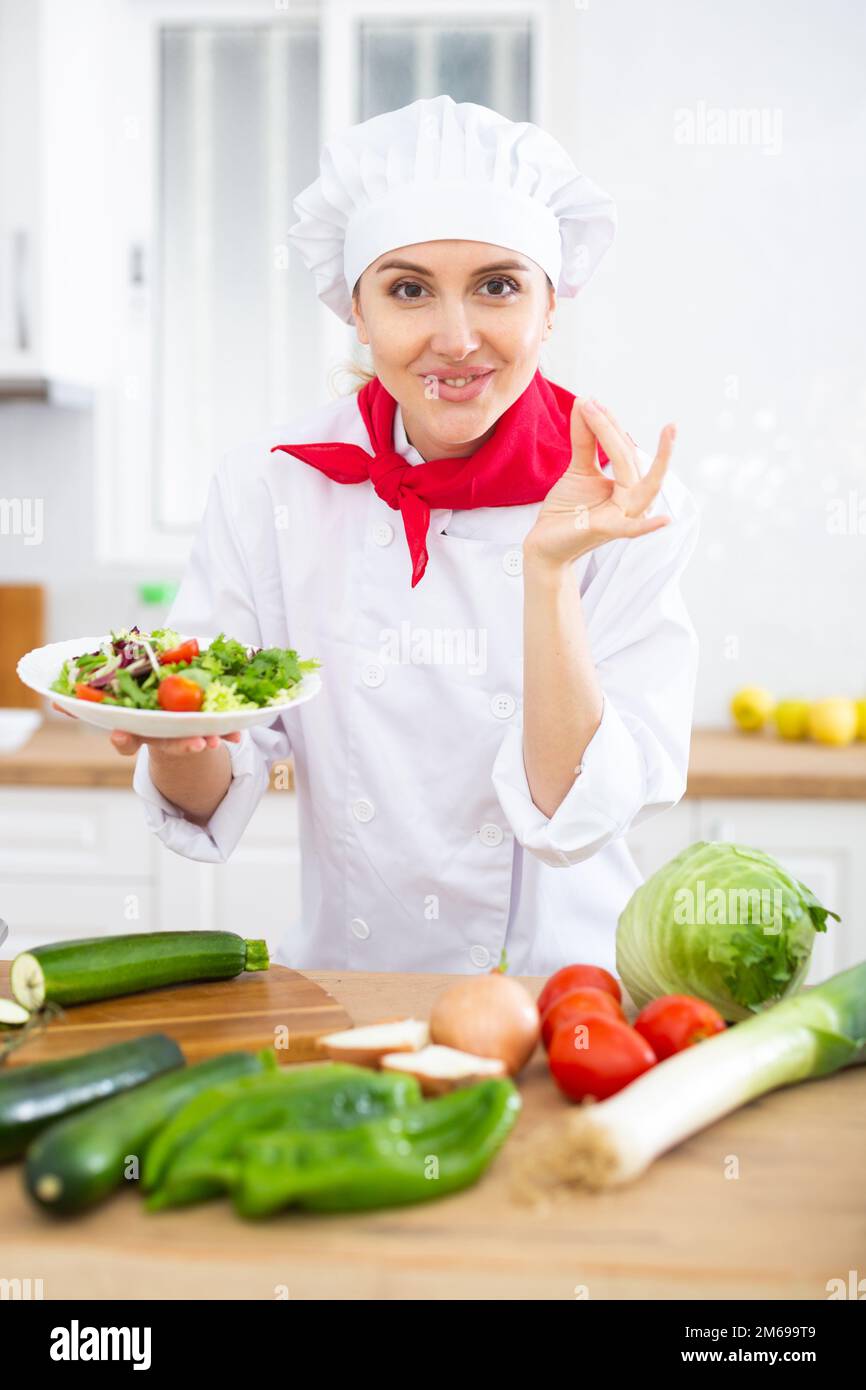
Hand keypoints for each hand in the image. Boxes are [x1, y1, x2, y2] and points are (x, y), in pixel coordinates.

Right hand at [51, 702, 241, 756]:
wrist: (168, 709)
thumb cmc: (140, 697)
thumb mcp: (114, 693)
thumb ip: (88, 698)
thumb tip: (54, 700)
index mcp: (135, 726)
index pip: (126, 738)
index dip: (125, 739)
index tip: (124, 736)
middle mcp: (158, 734)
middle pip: (167, 744)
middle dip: (182, 746)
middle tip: (196, 745)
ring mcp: (182, 733)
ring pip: (196, 740)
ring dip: (209, 739)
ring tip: (223, 740)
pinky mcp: (205, 727)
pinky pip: (219, 729)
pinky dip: (231, 730)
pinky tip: (240, 732)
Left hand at [524, 397, 675, 570]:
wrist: (545, 543)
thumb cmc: (567, 509)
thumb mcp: (579, 468)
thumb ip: (586, 439)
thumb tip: (586, 401)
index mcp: (628, 484)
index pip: (625, 449)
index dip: (608, 424)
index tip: (590, 401)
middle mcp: (632, 500)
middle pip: (630, 460)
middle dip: (613, 431)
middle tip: (595, 404)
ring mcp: (622, 516)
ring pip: (641, 485)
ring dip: (654, 458)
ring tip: (669, 432)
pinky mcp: (607, 531)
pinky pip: (631, 529)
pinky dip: (648, 526)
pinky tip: (665, 521)